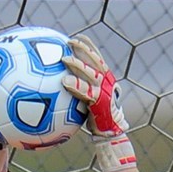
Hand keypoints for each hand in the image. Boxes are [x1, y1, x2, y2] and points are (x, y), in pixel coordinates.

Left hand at [62, 34, 136, 171]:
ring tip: (64, 58)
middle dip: (82, 48)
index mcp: (106, 79)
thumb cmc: (98, 120)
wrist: (110, 134)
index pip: (97, 57)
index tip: (77, 37)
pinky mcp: (100, 101)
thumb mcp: (90, 102)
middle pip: (95, 60)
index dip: (88, 45)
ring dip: (77, 64)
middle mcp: (107, 81)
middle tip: (69, 41)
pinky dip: (75, 85)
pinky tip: (64, 81)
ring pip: (90, 72)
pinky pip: (85, 91)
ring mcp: (104, 90)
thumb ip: (81, 92)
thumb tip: (62, 88)